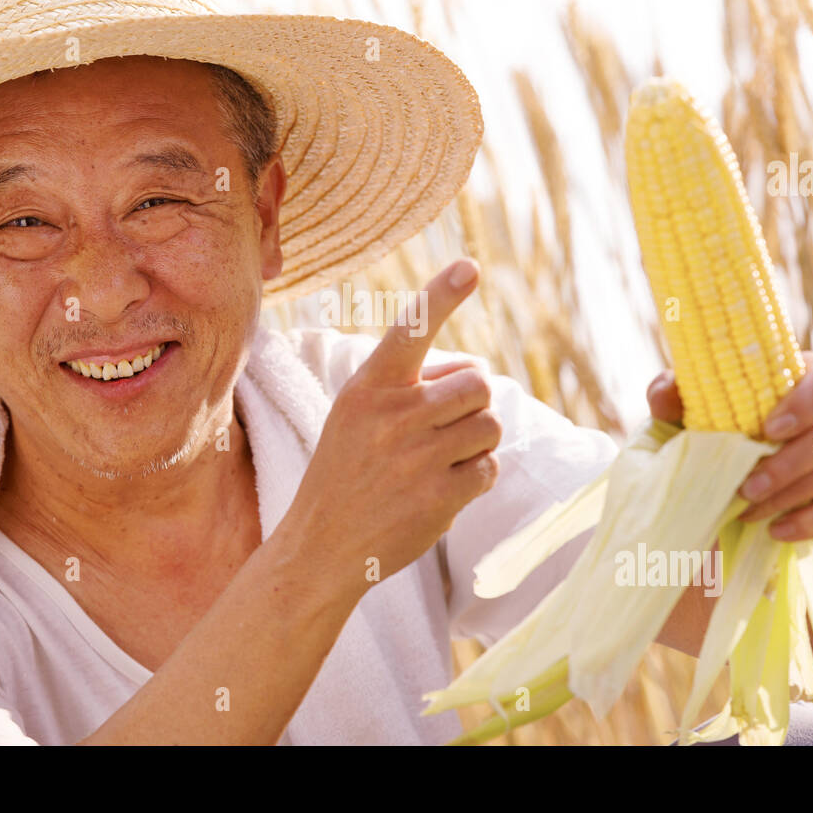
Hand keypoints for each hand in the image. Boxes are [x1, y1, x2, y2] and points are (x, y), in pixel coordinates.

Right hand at [286, 258, 501, 587]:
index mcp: (369, 386)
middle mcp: (393, 415)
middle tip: (448, 427)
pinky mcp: (438, 496)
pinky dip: (476, 479)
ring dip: (478, 443)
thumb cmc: (346, 471)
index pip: (410, 329)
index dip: (442, 295)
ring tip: (441, 461)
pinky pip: (488, 469)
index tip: (469, 266)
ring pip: (490, 426)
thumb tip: (478, 374)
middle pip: (479, 384)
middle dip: (475, 406)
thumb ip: (407, 386)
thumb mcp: (355, 414)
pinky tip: (442, 490)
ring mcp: (416, 457)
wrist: (322, 546)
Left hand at [645, 352, 812, 541]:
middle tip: (747, 487)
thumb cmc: (720, 420)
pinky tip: (775, 531)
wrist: (745, 465)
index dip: (806, 403)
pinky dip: (810, 522)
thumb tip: (664, 395)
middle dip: (788, 464)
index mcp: (808, 377)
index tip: (769, 428)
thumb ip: (673, 394)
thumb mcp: (692, 406)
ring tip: (747, 511)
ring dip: (789, 496)